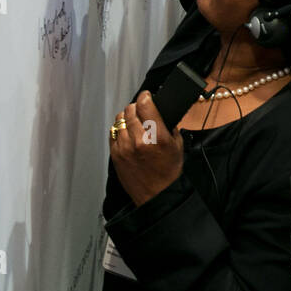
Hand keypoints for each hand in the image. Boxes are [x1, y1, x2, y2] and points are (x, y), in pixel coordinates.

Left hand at [109, 92, 183, 206]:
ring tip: (134, 122)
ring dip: (127, 117)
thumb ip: (169, 126)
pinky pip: (113, 132)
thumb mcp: (177, 145)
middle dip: (136, 107)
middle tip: (142, 110)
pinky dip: (119, 129)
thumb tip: (160, 112)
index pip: (145, 105)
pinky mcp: (115, 154)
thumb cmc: (168, 172)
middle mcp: (138, 140)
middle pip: (130, 110)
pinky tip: (127, 133)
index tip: (147, 96)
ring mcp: (124, 148)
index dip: (145, 97)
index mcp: (156, 137)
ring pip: (119, 120)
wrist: (157, 194)